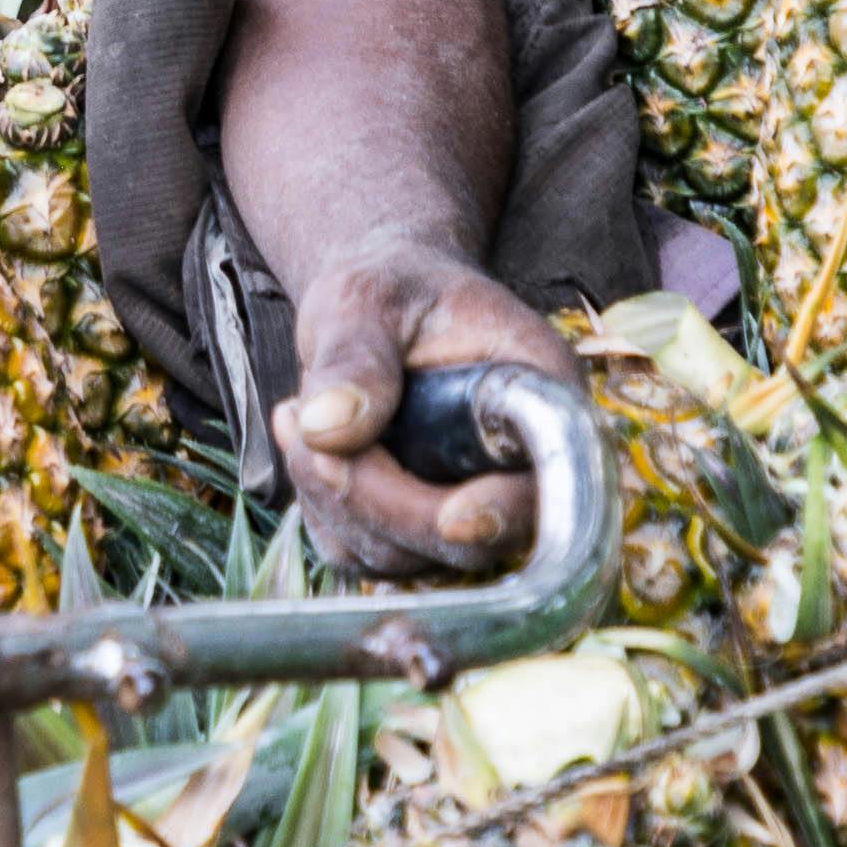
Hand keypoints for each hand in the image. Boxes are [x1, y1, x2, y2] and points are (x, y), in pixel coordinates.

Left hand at [271, 239, 576, 577]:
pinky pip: (363, 555)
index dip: (506, 510)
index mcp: (541, 394)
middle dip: (378, 499)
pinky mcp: (413, 530)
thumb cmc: (387, 290)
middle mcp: (519, 466)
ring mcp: (468, 507)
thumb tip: (327, 426)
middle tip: (305, 426)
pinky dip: (322, 512)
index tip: (453, 517)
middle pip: (470, 540)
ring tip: (297, 415)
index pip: (549, 480)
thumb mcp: (366, 299)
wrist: (376, 309)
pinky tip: (305, 442)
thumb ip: (354, 356)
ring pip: (407, 556)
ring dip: (335, 500)